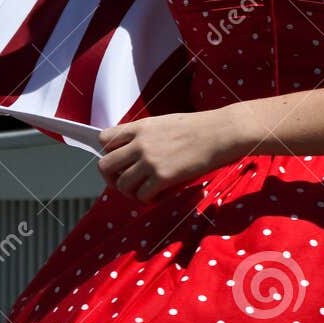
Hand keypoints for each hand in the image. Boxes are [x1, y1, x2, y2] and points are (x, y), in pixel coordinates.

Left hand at [95, 108, 249, 203]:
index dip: (108, 152)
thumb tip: (131, 152)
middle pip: (105, 165)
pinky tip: (157, 196)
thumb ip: (144, 135)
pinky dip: (146, 200)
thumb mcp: (163, 123)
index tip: (118, 161)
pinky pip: (141, 195)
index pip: (104, 139)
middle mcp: (139, 143)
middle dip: (111, 178)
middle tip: (125, 183)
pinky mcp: (162, 177)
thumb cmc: (196, 127)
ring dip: (130, 192)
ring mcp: (149, 161)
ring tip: (143, 192)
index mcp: (139, 127)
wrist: (219, 133)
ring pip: (122, 184)